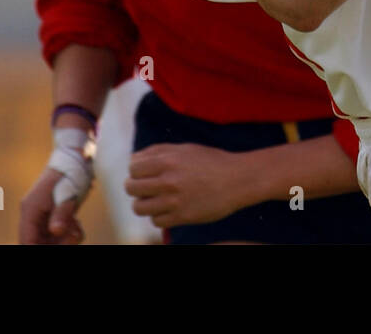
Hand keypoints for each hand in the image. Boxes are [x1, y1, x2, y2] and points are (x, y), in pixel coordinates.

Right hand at [18, 167, 84, 243]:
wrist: (77, 157)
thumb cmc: (71, 173)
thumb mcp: (68, 195)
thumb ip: (61, 215)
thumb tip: (56, 232)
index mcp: (30, 209)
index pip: (26, 241)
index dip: (38, 249)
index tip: (56, 246)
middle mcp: (32, 213)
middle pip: (37, 241)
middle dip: (55, 244)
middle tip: (74, 238)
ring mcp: (42, 213)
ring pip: (48, 238)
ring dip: (63, 239)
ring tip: (77, 231)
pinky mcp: (52, 213)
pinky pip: (55, 231)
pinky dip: (66, 232)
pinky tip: (76, 226)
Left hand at [125, 143, 263, 228]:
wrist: (239, 180)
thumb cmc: (211, 162)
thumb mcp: (186, 149)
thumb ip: (158, 151)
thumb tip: (133, 159)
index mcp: (168, 160)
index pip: (133, 168)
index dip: (136, 171)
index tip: (145, 174)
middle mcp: (169, 180)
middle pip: (131, 188)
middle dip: (136, 188)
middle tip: (147, 188)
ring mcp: (174, 201)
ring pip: (139, 207)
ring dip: (144, 204)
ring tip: (156, 200)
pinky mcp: (182, 217)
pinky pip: (156, 221)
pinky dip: (159, 216)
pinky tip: (169, 209)